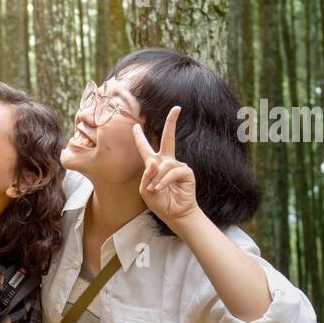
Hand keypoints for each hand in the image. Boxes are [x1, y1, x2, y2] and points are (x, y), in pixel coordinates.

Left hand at [133, 106, 197, 224]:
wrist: (174, 214)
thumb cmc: (159, 202)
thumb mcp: (145, 190)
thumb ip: (146, 175)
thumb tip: (154, 161)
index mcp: (154, 164)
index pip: (145, 148)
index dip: (140, 137)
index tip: (136, 125)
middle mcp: (166, 162)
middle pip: (168, 138)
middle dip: (172, 123)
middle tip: (176, 109)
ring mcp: (177, 166)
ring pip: (164, 164)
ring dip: (157, 178)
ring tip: (155, 189)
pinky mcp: (186, 172)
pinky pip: (173, 171)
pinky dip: (164, 180)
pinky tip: (160, 188)